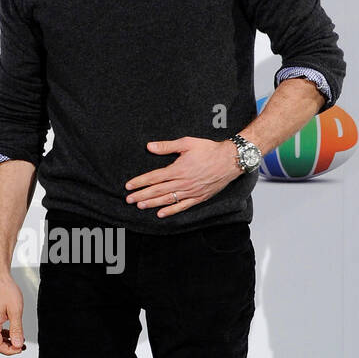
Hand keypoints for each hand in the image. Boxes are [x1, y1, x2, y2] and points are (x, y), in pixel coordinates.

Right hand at [0, 270, 26, 353]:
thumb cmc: (5, 288)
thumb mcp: (15, 310)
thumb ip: (16, 329)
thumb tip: (17, 344)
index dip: (9, 350)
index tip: (20, 348)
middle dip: (9, 347)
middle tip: (21, 345)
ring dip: (6, 340)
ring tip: (18, 338)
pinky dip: (3, 333)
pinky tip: (12, 330)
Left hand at [125, 137, 240, 216]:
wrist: (230, 160)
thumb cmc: (209, 150)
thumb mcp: (187, 143)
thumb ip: (167, 146)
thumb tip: (150, 146)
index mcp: (178, 169)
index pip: (154, 177)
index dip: (140, 182)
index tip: (128, 186)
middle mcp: (183, 182)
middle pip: (157, 190)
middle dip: (141, 195)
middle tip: (128, 199)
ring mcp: (191, 192)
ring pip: (167, 199)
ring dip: (152, 203)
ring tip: (140, 206)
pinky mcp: (199, 197)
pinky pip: (182, 206)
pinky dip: (171, 211)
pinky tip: (160, 214)